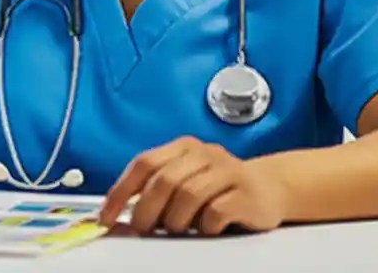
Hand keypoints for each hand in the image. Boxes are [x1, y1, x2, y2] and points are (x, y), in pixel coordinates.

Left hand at [99, 137, 287, 235]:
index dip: (121, 191)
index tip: (107, 216)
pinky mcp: (246, 193)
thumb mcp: (185, 181)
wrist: (270, 188)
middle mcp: (204, 153)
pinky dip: (205, 226)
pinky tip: (208, 228)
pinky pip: (216, 212)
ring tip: (179, 229)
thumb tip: (118, 215)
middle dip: (146, 211)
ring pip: (188, 195)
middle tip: (144, 230)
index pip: (144, 163)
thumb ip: (155, 191)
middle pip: (164, 180)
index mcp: (183, 147)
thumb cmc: (218, 188)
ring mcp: (227, 170)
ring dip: (176, 220)